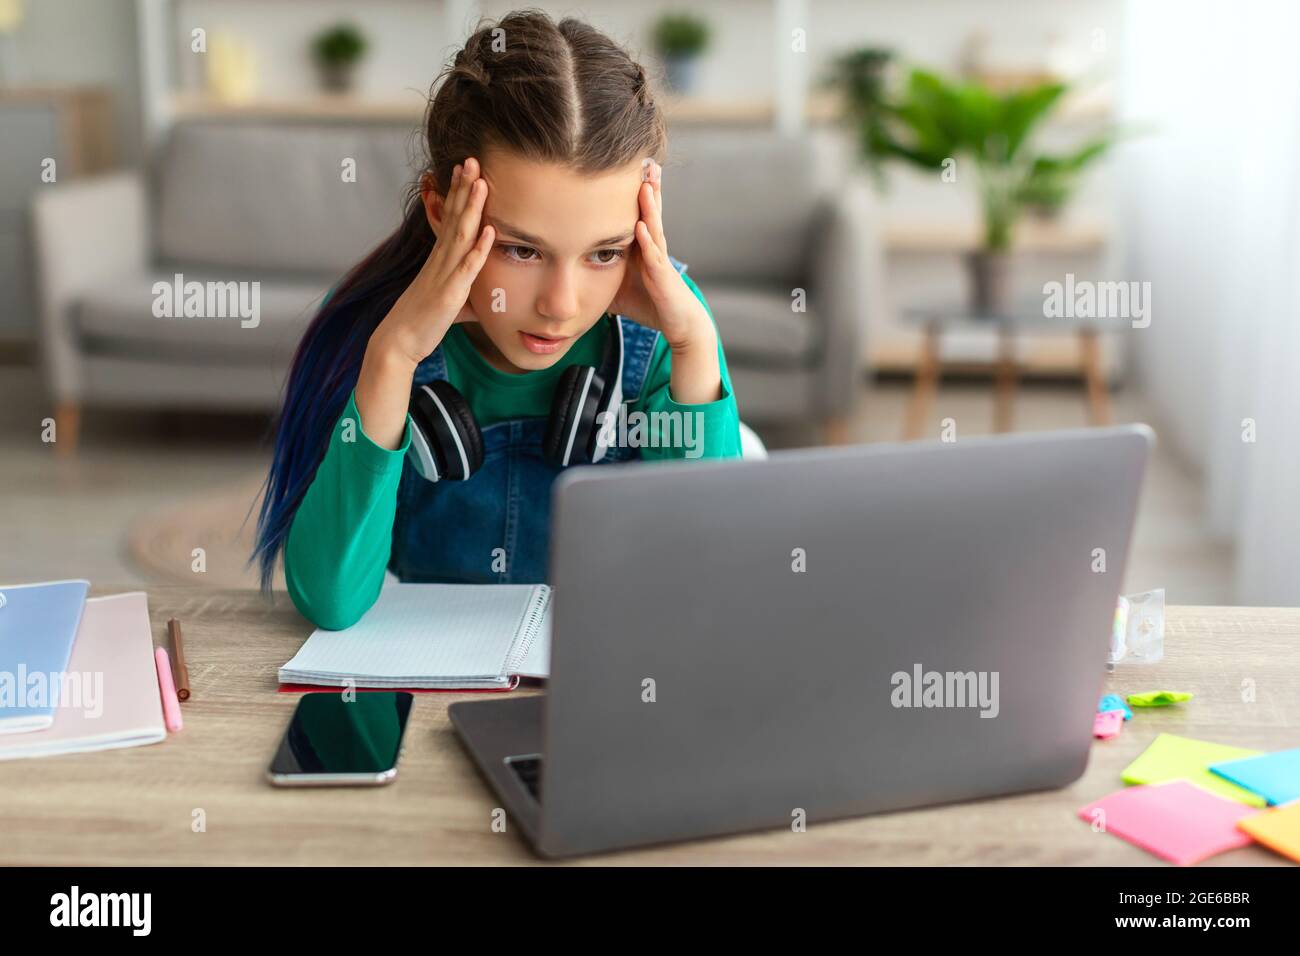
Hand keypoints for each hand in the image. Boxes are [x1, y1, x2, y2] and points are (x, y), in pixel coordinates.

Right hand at [376, 157, 494, 366]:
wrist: (399, 342)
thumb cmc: (423, 323)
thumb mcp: (450, 305)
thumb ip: (468, 297)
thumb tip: (485, 301)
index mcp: (439, 259)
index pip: (450, 219)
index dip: (458, 193)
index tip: (466, 170)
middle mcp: (440, 261)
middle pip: (454, 217)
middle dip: (463, 187)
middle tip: (472, 158)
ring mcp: (444, 274)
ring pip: (460, 235)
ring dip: (471, 207)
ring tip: (481, 181)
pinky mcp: (450, 292)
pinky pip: (467, 267)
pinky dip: (479, 248)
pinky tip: (489, 230)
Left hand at [608, 159, 714, 352]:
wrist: (677, 324)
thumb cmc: (649, 304)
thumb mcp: (615, 287)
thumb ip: (597, 276)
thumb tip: (568, 273)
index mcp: (642, 247)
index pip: (636, 213)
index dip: (631, 193)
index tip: (624, 168)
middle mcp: (653, 249)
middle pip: (649, 212)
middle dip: (647, 188)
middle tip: (645, 161)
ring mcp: (660, 261)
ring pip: (654, 228)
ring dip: (649, 208)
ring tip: (645, 185)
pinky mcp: (663, 278)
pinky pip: (655, 258)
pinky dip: (647, 242)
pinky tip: (641, 228)